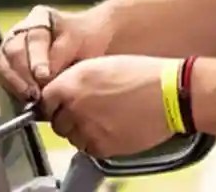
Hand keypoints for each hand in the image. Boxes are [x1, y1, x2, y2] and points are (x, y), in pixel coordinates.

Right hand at [0, 5, 112, 100]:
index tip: (43, 76)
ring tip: (29, 98)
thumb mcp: (79, 42)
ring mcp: (12, 44)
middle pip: (14, 50)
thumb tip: (42, 76)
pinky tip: (22, 98)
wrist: (88, 44)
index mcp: (41, 17)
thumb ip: (60, 55)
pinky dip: (10, 87)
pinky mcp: (8, 62)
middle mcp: (22, 29)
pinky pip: (1, 74)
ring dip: (15, 82)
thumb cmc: (85, 40)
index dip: (37, 59)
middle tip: (35, 93)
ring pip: (3, 62)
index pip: (34, 38)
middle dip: (23, 74)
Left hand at [40, 55, 174, 157]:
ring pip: (72, 138)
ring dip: (81, 132)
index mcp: (72, 83)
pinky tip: (112, 129)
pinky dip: (96, 143)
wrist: (170, 93)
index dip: (54, 102)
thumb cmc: (142, 74)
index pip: (45, 100)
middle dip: (67, 118)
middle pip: (56, 122)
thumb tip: (63, 92)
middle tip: (87, 112)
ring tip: (104, 120)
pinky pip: (89, 149)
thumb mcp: (102, 65)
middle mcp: (75, 107)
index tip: (60, 104)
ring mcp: (88, 129)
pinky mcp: (103, 147)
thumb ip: (77, 79)